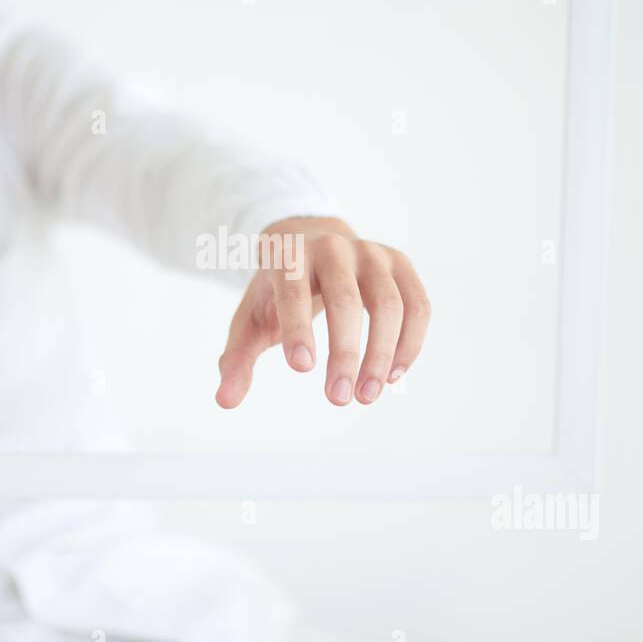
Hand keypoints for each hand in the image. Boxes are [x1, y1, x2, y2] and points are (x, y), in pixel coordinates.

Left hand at [216, 217, 430, 407]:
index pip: (293, 291)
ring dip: (382, 354)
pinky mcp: (400, 264)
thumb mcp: (252, 318)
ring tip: (368, 395)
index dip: (298, 328)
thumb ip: (238, 359)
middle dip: (345, 354)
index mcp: (289, 256)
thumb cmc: (278, 287)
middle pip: (346, 300)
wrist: (310, 239)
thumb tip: (225, 402)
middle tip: (338, 400)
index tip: (301, 369)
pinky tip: (394, 375)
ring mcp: (372, 253)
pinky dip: (410, 342)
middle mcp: (333, 248)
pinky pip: (417, 305)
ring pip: (389, 304)